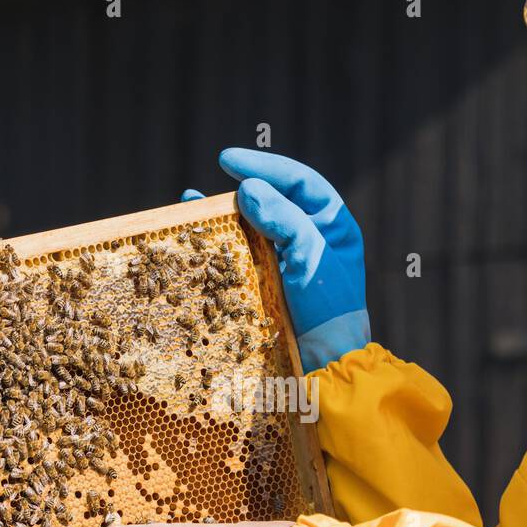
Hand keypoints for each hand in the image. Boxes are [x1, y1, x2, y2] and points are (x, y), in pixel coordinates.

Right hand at [183, 148, 368, 371]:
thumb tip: (248, 188)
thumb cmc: (327, 311)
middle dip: (243, 186)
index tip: (227, 160)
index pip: (299, 181)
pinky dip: (220, 240)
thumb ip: (284, 218)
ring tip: (194, 202)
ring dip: (225, 212)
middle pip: (273, 199)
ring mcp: (288, 261)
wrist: (324, 365)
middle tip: (216, 176)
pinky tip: (197, 234)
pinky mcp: (268, 283)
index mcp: (332, 226)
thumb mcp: (310, 257)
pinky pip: (242, 252)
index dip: (265, 165)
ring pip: (253, 225)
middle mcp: (311, 238)